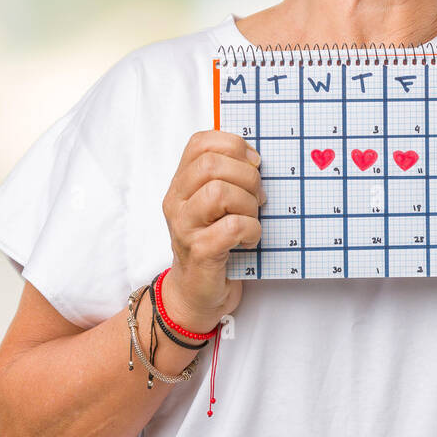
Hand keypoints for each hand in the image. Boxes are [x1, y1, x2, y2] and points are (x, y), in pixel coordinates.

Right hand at [160, 130, 263, 331]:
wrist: (197, 293)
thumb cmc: (215, 243)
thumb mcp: (218, 205)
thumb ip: (230, 178)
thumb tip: (259, 160)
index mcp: (182, 183)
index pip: (199, 143)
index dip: (233, 145)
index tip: (253, 163)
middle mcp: (177, 201)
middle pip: (210, 165)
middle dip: (246, 176)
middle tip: (258, 197)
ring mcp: (185, 227)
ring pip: (218, 193)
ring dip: (248, 204)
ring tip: (251, 219)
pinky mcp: (199, 251)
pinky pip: (232, 227)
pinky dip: (251, 230)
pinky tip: (249, 239)